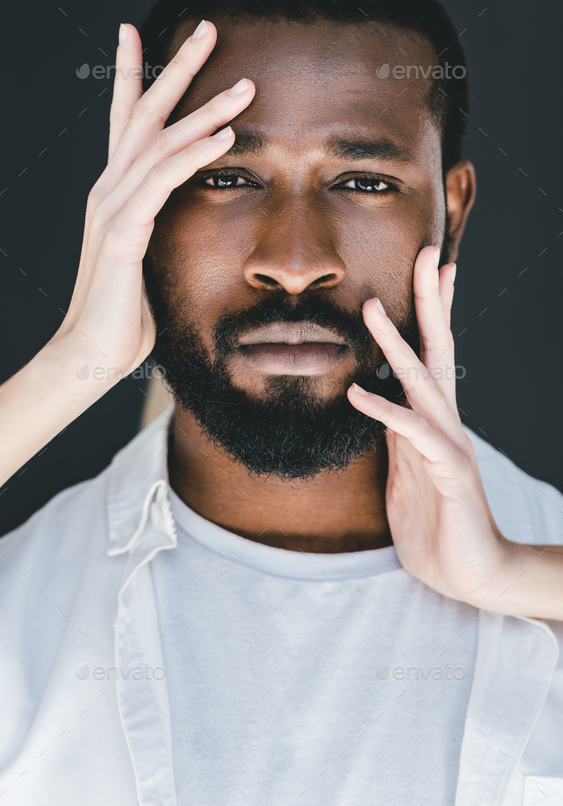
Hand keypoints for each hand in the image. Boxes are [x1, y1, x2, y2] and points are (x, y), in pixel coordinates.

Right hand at [50, 19, 254, 379]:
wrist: (92, 353)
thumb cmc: (124, 313)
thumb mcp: (146, 259)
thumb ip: (157, 228)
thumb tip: (183, 217)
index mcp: (116, 194)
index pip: (125, 122)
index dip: (132, 75)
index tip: (138, 32)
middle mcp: (110, 190)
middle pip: (143, 113)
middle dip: (174, 68)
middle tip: (207, 27)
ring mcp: (113, 208)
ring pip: (159, 142)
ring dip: (204, 109)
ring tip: (245, 85)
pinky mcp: (122, 233)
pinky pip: (162, 183)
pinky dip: (193, 156)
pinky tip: (225, 137)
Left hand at [348, 246, 510, 608]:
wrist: (468, 573)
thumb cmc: (434, 523)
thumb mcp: (405, 470)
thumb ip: (395, 434)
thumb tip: (376, 398)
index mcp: (433, 419)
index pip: (432, 354)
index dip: (430, 311)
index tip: (429, 268)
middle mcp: (445, 422)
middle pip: (438, 350)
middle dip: (430, 301)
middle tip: (427, 253)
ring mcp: (450, 444)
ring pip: (425, 380)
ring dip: (397, 342)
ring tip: (373, 306)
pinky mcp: (449, 471)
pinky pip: (413, 433)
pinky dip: (385, 409)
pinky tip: (357, 390)